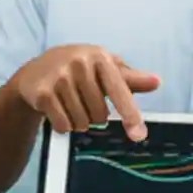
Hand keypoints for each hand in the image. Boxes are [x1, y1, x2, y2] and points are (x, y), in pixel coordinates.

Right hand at [11, 44, 159, 141]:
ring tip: (69, 103)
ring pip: (82, 122)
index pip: (120, 91)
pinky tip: (56, 109)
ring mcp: (59, 77)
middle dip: (95, 115)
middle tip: (84, 100)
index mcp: (100, 57)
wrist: (35, 71)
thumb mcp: (104, 69)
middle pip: (100, 114)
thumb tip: (156, 81)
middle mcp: (79, 63)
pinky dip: (63, 125)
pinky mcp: (42, 93)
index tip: (139, 136)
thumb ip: (130, 78)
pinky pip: (63, 125)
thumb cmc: (78, 69)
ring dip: (78, 121)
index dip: (130, 115)